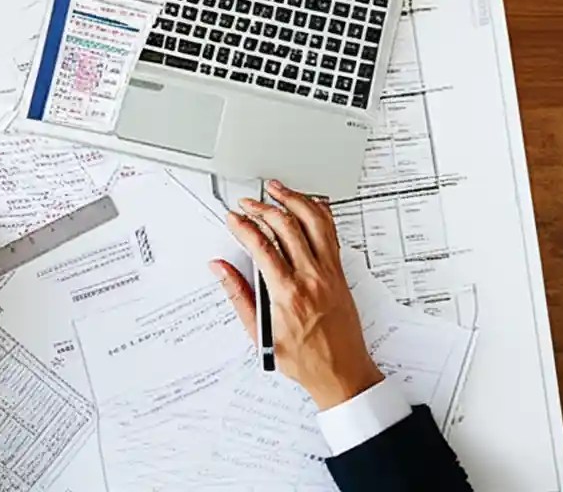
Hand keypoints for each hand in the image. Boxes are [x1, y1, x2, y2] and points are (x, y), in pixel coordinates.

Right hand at [210, 180, 382, 410]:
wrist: (342, 372)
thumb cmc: (304, 359)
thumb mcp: (260, 334)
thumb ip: (239, 296)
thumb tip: (221, 269)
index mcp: (288, 293)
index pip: (261, 246)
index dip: (244, 226)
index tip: (233, 218)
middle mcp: (311, 278)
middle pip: (286, 226)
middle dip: (263, 208)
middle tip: (248, 203)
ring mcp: (329, 273)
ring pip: (314, 222)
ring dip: (294, 200)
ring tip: (278, 189)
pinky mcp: (340, 273)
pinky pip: (332, 233)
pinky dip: (320, 213)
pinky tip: (310, 204)